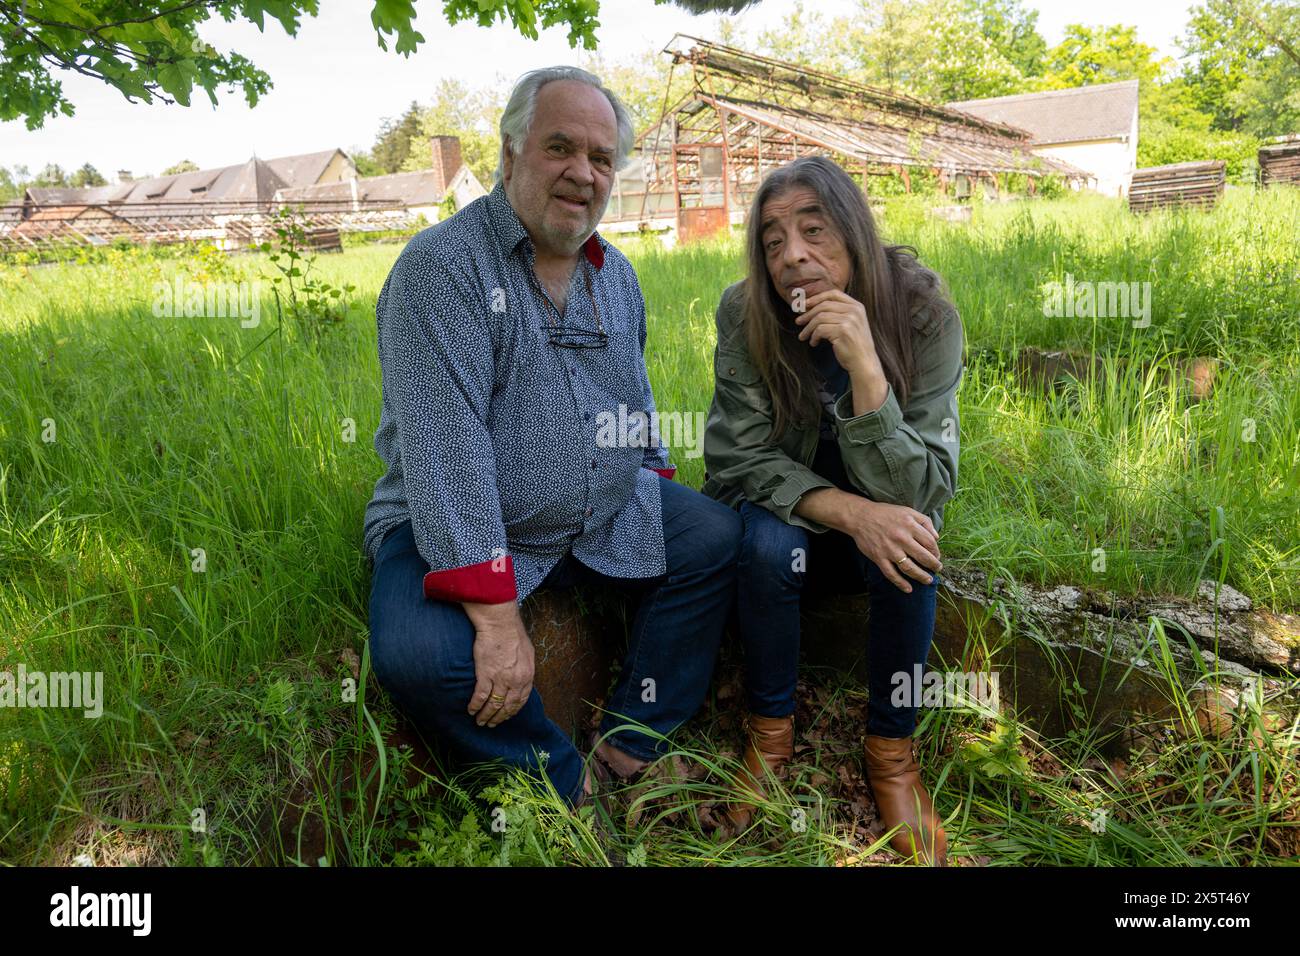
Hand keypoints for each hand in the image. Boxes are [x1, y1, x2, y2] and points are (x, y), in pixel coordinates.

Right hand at [464, 603, 534, 727]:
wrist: (500, 623)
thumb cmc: (513, 633)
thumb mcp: (527, 653)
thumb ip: (525, 668)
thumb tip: (523, 677)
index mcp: (527, 675)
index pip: (521, 700)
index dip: (512, 711)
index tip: (506, 716)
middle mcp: (516, 681)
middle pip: (507, 706)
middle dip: (499, 718)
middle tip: (491, 724)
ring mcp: (501, 679)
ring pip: (494, 705)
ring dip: (486, 716)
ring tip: (480, 721)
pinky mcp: (485, 675)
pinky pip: (480, 697)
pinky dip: (475, 706)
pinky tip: (471, 710)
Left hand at [794, 289, 875, 375]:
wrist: (864, 363)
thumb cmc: (854, 345)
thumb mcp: (851, 324)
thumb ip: (838, 313)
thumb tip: (811, 306)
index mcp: (857, 306)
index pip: (833, 294)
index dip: (816, 298)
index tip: (804, 305)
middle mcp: (854, 311)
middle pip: (824, 305)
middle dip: (808, 314)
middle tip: (798, 322)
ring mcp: (849, 320)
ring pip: (819, 318)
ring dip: (808, 328)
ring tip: (803, 336)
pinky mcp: (843, 331)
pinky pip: (820, 330)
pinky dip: (813, 337)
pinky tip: (814, 343)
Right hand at [838, 496, 941, 592]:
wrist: (860, 517)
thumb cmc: (885, 513)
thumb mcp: (907, 511)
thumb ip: (924, 521)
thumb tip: (936, 537)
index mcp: (910, 526)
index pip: (930, 542)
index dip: (936, 551)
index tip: (937, 556)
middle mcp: (901, 538)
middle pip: (923, 557)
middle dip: (933, 565)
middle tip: (937, 569)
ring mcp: (889, 550)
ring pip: (909, 568)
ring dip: (921, 576)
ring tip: (928, 580)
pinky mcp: (879, 558)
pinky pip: (891, 574)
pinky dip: (900, 583)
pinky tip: (908, 589)